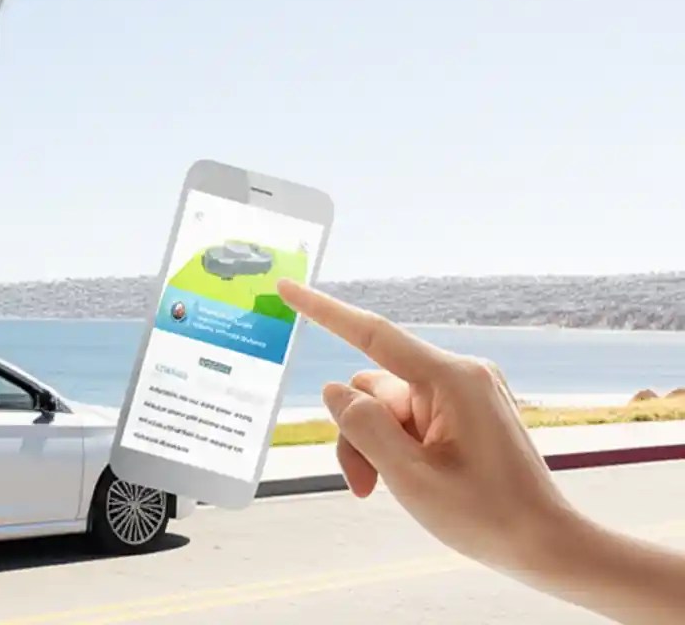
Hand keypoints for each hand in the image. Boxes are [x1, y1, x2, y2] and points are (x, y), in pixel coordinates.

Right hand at [275, 279, 578, 571]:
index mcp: (452, 379)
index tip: (286, 287)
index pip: (372, 335)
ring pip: (387, 406)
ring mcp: (465, 392)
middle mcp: (460, 374)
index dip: (323, 310)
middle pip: (374, 387)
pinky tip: (412, 479)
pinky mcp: (466, 411)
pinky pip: (410, 416)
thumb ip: (362, 427)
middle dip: (358, 433)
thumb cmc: (486, 515)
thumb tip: (334, 391)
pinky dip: (398, 446)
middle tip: (364, 485)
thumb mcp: (408, 476)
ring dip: (377, 445)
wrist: (546, 545)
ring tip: (387, 488)